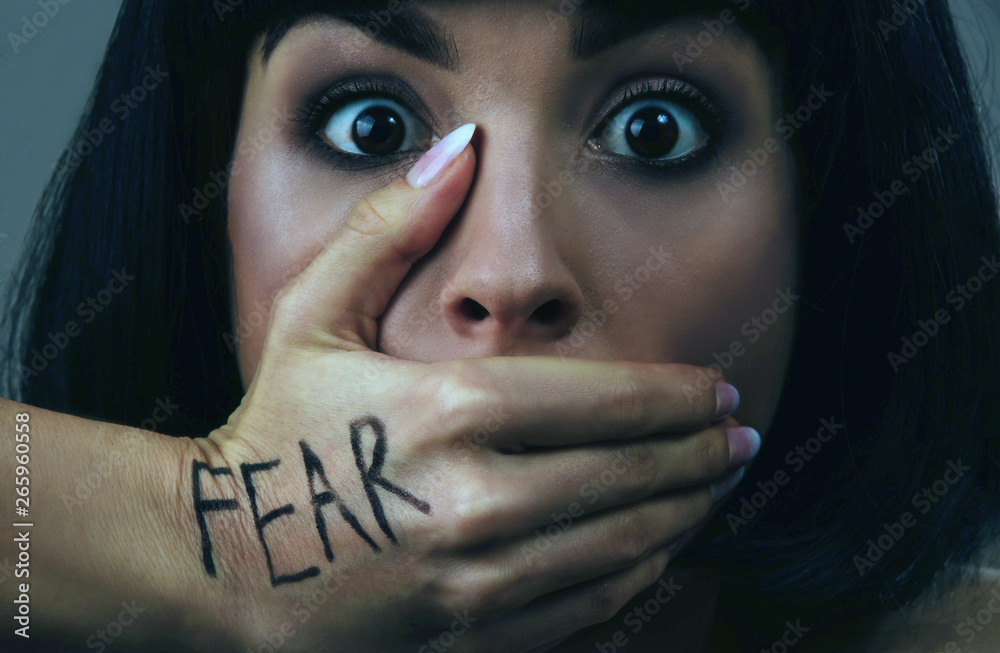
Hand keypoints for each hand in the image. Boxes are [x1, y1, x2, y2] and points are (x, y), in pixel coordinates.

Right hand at [194, 124, 757, 651]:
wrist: (221, 558)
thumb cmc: (272, 429)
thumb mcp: (312, 315)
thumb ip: (387, 228)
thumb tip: (461, 148)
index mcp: (444, 412)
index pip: (602, 399)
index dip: (674, 396)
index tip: (718, 390)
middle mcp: (472, 499)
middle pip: (628, 473)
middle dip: (698, 455)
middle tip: (740, 440)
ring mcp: (475, 578)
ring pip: (620, 544)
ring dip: (682, 511)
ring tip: (715, 485)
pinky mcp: (470, 634)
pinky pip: (584, 605)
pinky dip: (637, 574)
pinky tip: (659, 547)